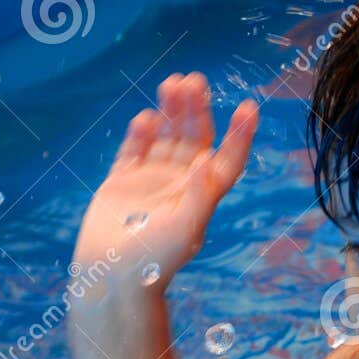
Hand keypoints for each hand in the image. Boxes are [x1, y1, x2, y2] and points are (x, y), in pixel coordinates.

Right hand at [73, 72, 257, 291]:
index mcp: (201, 196)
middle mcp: (179, 184)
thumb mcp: (183, 230)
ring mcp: (150, 180)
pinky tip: (147, 118)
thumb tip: (206, 162)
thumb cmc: (153, 262)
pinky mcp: (122, 181)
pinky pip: (134, 149)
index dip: (239, 135)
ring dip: (171, 110)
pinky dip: (141, 132)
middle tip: (195, 81)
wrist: (110, 278)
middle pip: (194, 137)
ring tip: (173, 83)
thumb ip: (198, 196)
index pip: (226, 159)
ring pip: (165, 136)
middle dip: (196, 109)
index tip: (248, 106)